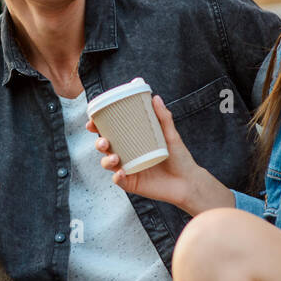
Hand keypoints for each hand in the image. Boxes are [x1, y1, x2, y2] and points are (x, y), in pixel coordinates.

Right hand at [89, 95, 229, 214]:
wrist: (188, 182)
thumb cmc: (179, 158)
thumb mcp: (171, 135)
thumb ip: (163, 117)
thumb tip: (155, 97)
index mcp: (132, 141)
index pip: (111, 133)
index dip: (98, 127)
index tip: (93, 122)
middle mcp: (127, 155)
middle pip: (105, 148)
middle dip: (98, 143)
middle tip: (103, 141)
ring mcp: (128, 169)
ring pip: (108, 164)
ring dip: (106, 160)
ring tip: (116, 158)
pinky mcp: (131, 183)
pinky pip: (118, 180)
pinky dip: (117, 176)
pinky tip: (121, 172)